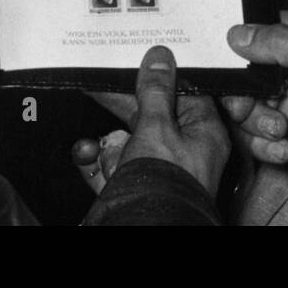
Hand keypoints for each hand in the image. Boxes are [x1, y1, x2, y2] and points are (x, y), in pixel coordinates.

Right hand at [74, 46, 229, 197]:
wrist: (144, 230)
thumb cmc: (163, 187)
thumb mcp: (157, 128)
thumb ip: (155, 91)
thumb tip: (160, 57)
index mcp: (203, 134)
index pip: (182, 93)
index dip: (157, 77)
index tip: (134, 63)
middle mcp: (184, 154)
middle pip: (150, 118)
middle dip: (123, 110)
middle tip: (99, 89)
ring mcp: (159, 174)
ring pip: (126, 143)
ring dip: (108, 145)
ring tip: (103, 154)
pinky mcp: (136, 189)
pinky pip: (113, 167)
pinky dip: (96, 162)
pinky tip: (84, 155)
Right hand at [224, 13, 287, 205]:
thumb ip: (282, 44)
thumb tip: (239, 34)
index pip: (268, 30)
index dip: (246, 44)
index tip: (234, 61)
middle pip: (250, 72)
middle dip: (245, 93)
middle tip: (248, 105)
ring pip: (249, 106)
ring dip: (256, 122)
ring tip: (280, 130)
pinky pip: (258, 136)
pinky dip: (264, 145)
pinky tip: (286, 149)